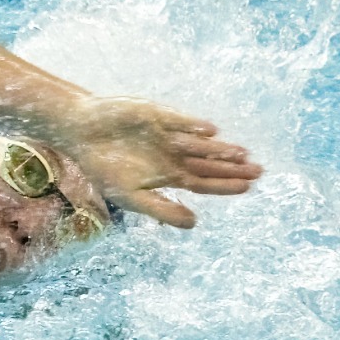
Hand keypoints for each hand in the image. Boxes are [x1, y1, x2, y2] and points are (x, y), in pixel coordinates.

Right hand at [50, 96, 262, 227]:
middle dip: (232, 167)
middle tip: (259, 170)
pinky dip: (193, 126)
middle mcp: (174, 153)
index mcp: (169, 174)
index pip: (204, 181)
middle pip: (209, 162)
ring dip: (219, 149)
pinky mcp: (156, 115)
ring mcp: (167, 134)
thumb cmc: (103, 168)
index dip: (225, 185)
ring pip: (198, 144)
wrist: (80, 135)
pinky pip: (178, 122)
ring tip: (242, 154)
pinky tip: (211, 132)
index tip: (248, 187)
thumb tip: (194, 223)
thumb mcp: (131, 197)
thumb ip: (161, 210)